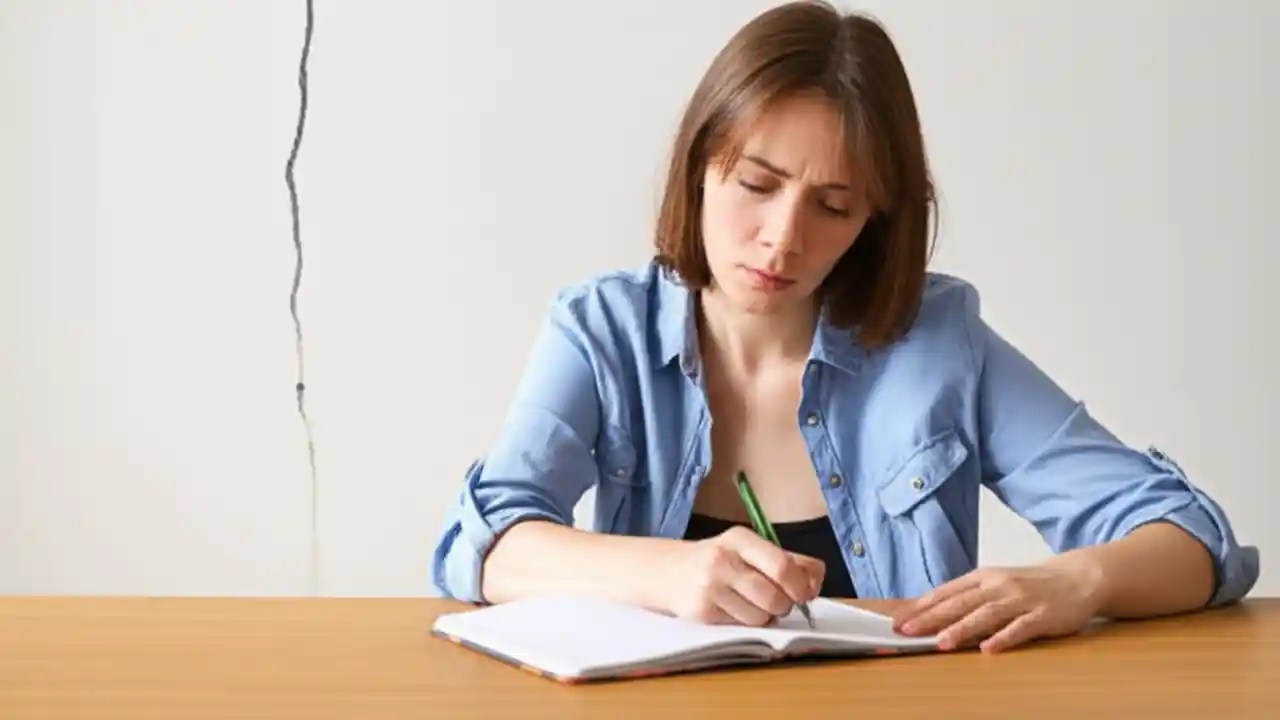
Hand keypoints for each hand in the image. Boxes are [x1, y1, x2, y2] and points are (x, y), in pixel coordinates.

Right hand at [659, 526, 823, 626]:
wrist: (667, 571)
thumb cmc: (720, 561)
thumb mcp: (748, 549)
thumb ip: (787, 560)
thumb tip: (814, 583)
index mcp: (740, 538)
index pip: (782, 566)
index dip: (801, 586)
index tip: (805, 593)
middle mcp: (723, 560)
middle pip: (776, 597)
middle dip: (786, 605)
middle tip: (780, 602)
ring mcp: (710, 587)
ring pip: (762, 617)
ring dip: (767, 617)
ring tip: (754, 605)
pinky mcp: (702, 612)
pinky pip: (743, 627)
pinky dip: (747, 623)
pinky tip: (735, 610)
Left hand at [891, 557, 1105, 652]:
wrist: (1077, 578)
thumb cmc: (1030, 584)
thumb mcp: (996, 584)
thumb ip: (969, 597)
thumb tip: (933, 614)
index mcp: (984, 577)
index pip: (946, 592)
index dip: (921, 607)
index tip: (899, 620)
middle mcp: (998, 586)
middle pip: (960, 603)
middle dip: (931, 618)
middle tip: (908, 631)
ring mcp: (1021, 600)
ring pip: (986, 615)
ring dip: (962, 629)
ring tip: (940, 643)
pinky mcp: (1042, 616)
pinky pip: (1020, 628)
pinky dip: (1003, 638)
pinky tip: (988, 649)